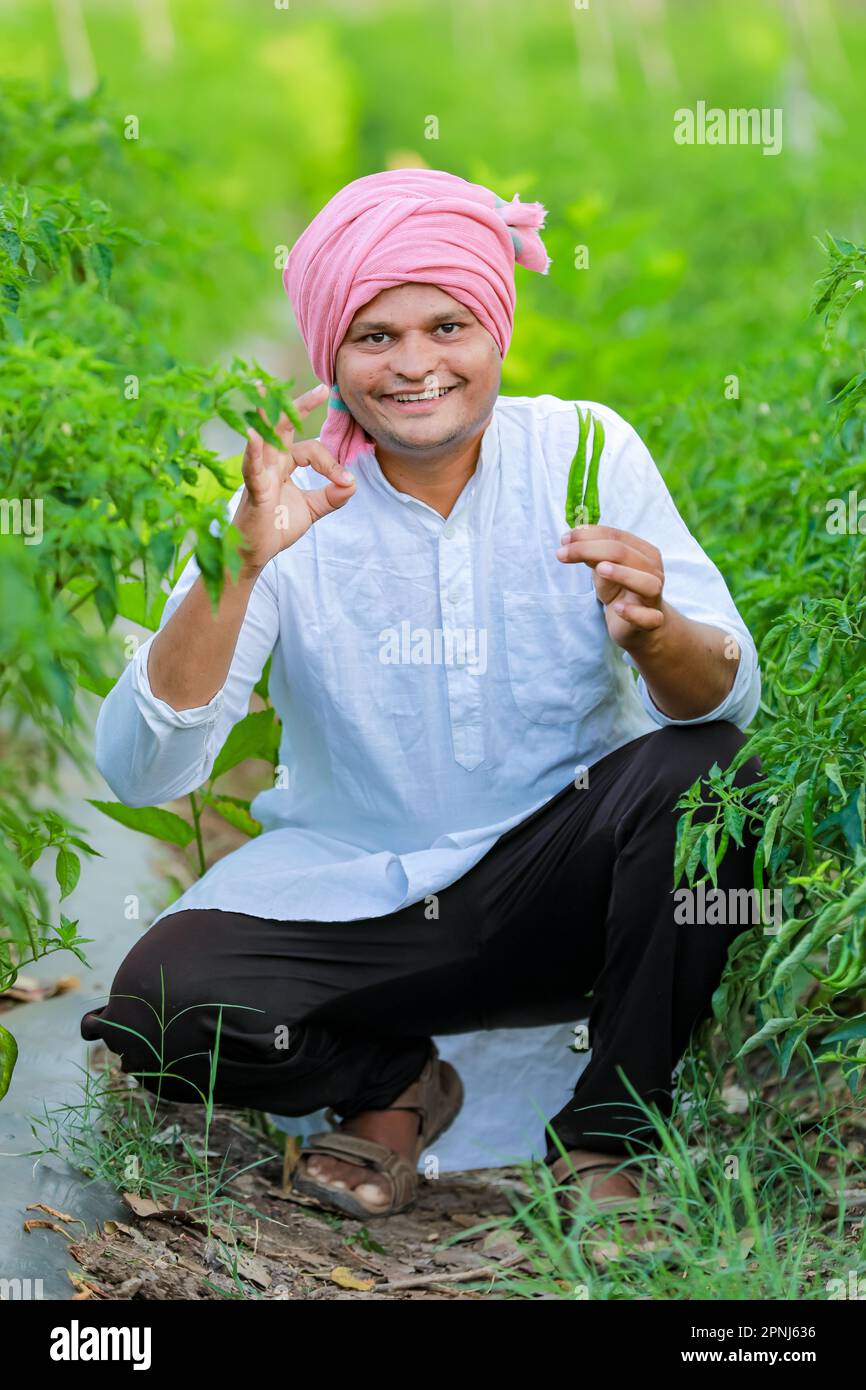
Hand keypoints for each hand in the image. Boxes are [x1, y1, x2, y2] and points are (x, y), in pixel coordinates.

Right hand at [233, 382, 355, 573]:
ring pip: (263, 439)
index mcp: (283, 464)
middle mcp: (269, 463)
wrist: (255, 554)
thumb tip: (352, 484)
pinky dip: (252, 453)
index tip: (346, 481)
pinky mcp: (252, 491)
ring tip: (264, 391)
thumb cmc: (276, 527)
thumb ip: (332, 496)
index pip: (311, 449)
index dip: (331, 463)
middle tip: (320, 389)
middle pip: (283, 427)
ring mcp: (258, 475)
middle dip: (299, 406)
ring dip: (265, 416)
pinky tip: (253, 437)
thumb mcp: (311, 509)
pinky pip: (252, 469)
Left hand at [556, 524, 665, 648]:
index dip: (589, 535)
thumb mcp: (603, 569)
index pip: (617, 536)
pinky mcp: (652, 621)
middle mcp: (653, 571)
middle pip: (624, 554)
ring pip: (647, 583)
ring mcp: (654, 597)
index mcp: (644, 553)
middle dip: (590, 549)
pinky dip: (634, 612)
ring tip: (600, 569)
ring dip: (623, 574)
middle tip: (562, 553)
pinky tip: (618, 608)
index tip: (564, 539)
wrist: (636, 625)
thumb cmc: (620, 591)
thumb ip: (592, 554)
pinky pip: (649, 617)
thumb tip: (569, 540)